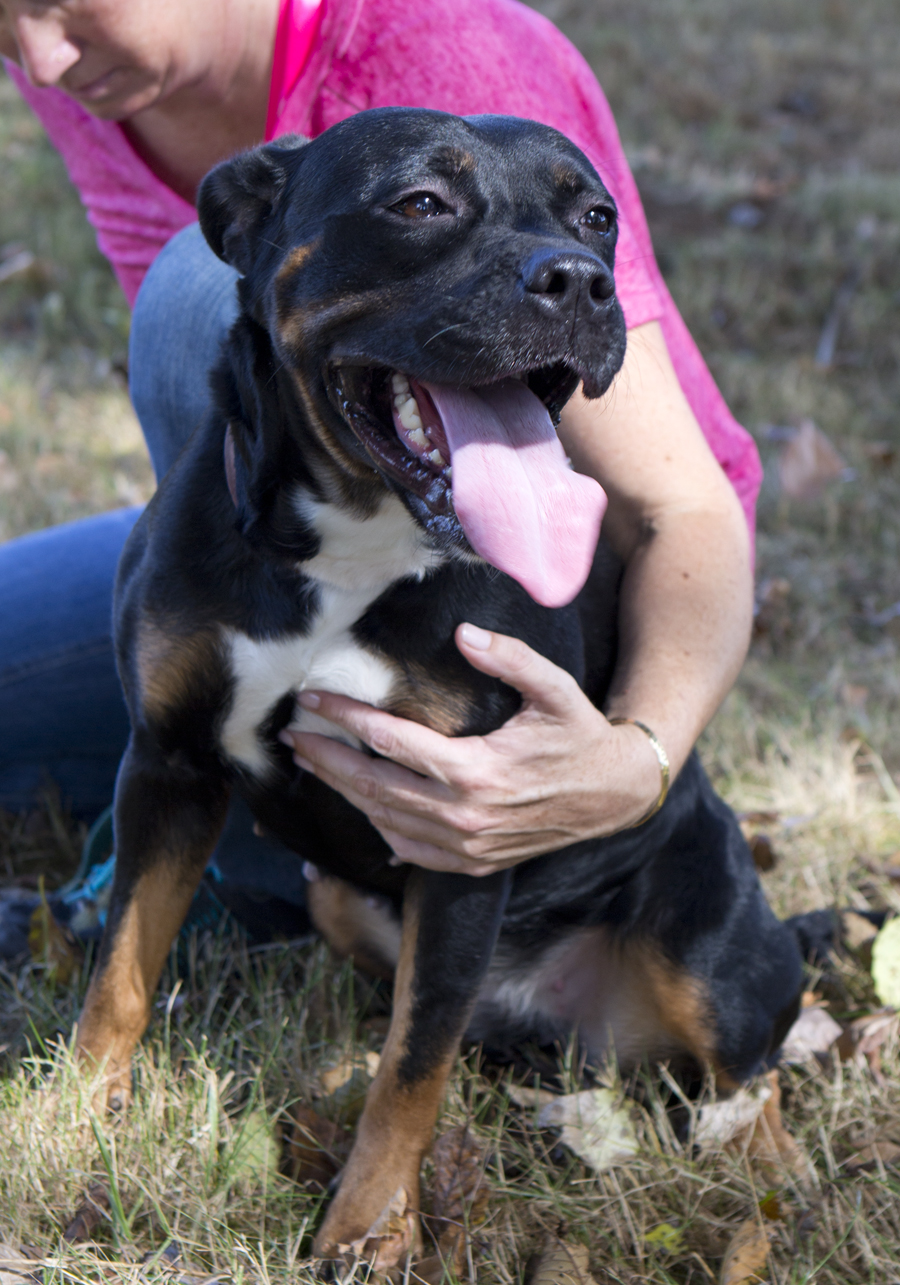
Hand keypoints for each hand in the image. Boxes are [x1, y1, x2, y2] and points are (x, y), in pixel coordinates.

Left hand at [278, 623, 662, 875]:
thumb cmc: (579, 735)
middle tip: (291, 736)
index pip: (390, 740)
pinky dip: (378, 825)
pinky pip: (408, 848)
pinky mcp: (471, 863)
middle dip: (326, 759)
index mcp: (476, 770)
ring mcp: (466, 845)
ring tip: (312, 765)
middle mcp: (464, 814)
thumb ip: (510, 658)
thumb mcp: (555, 688)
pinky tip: (362, 803)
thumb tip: (463, 634)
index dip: (345, 717)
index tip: (312, 699)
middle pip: (373, 785)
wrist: (613, 795)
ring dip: (343, 792)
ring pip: (383, 819)